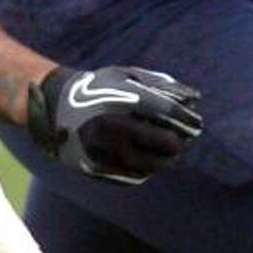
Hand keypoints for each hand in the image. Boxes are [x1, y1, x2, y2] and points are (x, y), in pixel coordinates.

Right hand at [28, 65, 202, 184]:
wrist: (55, 110)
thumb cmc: (98, 89)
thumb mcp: (125, 76)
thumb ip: (160, 85)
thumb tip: (195, 97)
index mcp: (120, 99)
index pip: (167, 112)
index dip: (187, 120)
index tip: (197, 124)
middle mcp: (113, 126)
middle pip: (164, 142)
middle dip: (178, 142)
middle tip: (182, 140)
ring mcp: (105, 151)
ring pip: (152, 164)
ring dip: (166, 159)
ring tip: (168, 153)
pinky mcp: (99, 168)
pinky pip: (134, 175)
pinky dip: (146, 169)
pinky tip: (148, 160)